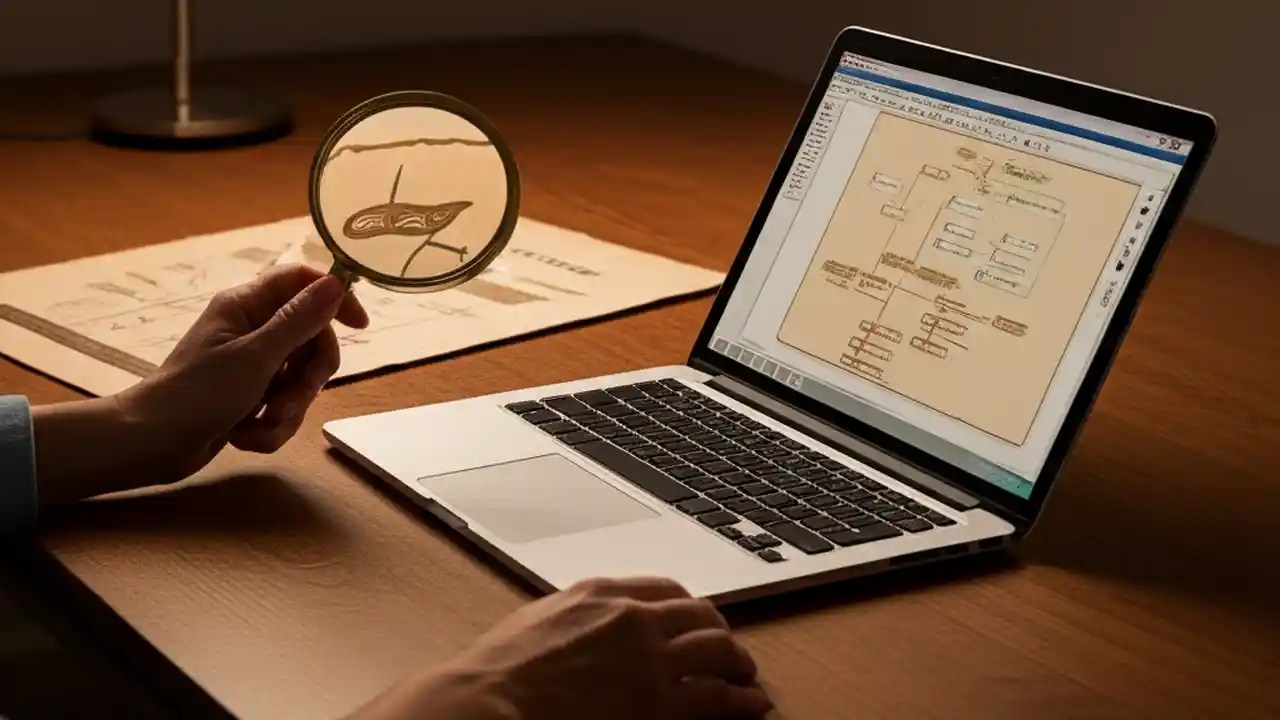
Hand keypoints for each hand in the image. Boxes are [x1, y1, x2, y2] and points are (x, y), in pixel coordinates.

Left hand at [114, 263, 367, 482]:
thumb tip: (335, 283)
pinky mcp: (250, 396)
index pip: (303, 281)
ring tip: (260, 423)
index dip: (335, 298)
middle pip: (312, 339)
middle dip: (307, 378)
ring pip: (301, 379)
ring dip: (288, 408)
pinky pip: (285, 406)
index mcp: (247, 305)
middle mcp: (252, 329)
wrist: (151, 445)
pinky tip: (244, 435)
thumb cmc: (196, 394)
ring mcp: (252, 364)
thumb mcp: (255, 357)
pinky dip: (271, 426)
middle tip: (288, 400)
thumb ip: (298, 321)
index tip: (360, 326)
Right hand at [350, 577, 772, 719]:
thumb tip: (589, 632)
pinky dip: (744, 700)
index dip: (688, 609)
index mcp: (601, 593)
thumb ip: (576, 619)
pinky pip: (720, 698)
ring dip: (739, 663)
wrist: (488, 704)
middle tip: (727, 650)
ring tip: (747, 677)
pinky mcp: (662, 704)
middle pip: (700, 615)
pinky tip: (754, 704)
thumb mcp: (539, 623)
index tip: (693, 621)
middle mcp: (635, 619)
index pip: (665, 590)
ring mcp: (652, 661)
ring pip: (720, 650)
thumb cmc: (496, 674)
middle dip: (719, 632)